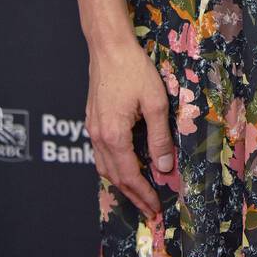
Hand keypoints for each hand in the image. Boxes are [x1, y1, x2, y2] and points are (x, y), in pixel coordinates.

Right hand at [87, 36, 175, 219]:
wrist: (108, 47)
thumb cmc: (134, 70)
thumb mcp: (156, 102)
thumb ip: (160, 137)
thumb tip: (164, 167)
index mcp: (114, 135)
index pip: (129, 175)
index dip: (144, 194)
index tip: (156, 207)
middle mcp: (98, 136)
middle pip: (114, 176)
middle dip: (133, 195)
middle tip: (149, 209)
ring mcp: (92, 128)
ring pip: (104, 167)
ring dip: (122, 183)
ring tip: (139, 193)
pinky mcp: (92, 120)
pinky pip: (100, 153)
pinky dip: (113, 167)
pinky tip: (125, 166)